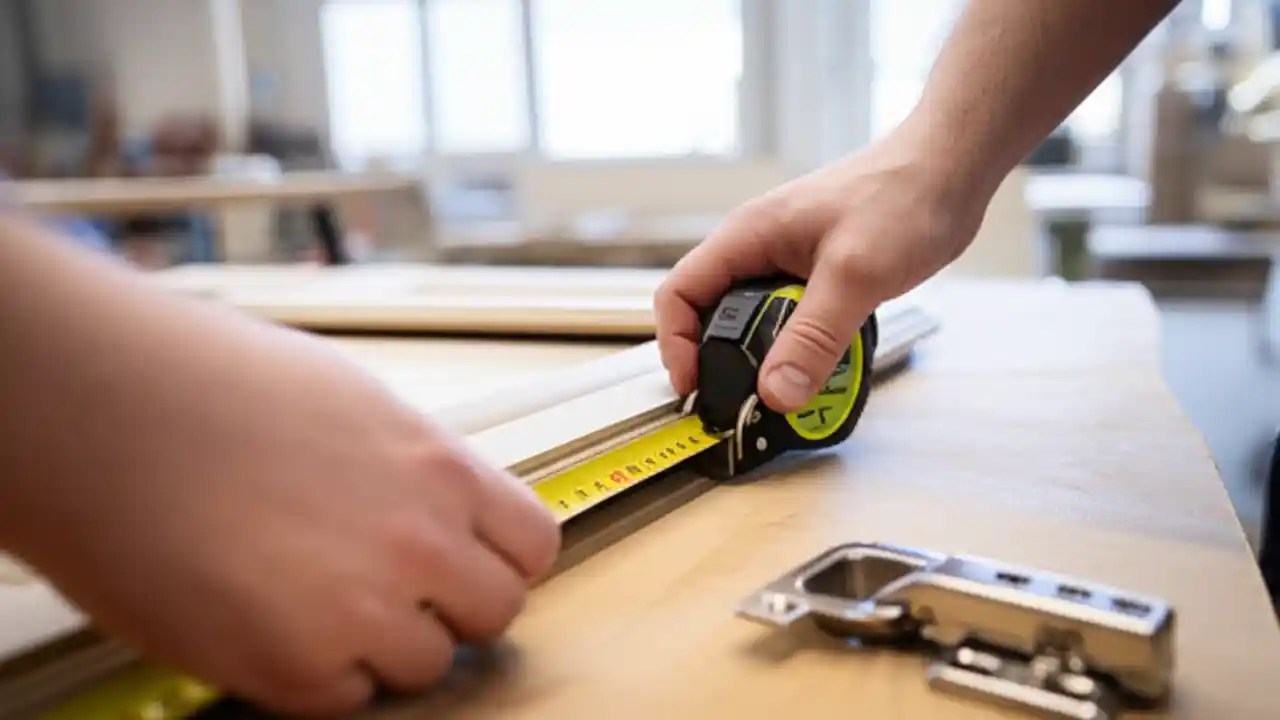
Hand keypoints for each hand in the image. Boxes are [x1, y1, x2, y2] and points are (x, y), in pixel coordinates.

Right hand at [0, 283, 559, 714]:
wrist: (100, 409)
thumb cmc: (204, 384)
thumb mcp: (353, 404)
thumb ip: (415, 468)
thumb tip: (444, 509)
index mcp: (441, 469)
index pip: (534, 545)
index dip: (501, 558)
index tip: (474, 565)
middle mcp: (418, 544)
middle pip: (494, 613)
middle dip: (453, 606)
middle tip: (398, 592)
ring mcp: (358, 611)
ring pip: (426, 665)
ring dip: (386, 644)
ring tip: (319, 601)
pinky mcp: (288, 667)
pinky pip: (346, 699)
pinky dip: (320, 674)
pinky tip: (275, 622)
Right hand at [654, 123, 997, 411]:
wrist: (952, 167)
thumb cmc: (904, 196)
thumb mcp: (854, 275)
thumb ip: (814, 338)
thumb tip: (776, 393)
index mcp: (747, 236)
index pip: (679, 293)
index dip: (676, 344)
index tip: (697, 386)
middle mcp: (759, 248)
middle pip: (714, 316)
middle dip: (728, 363)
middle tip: (752, 402)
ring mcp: (789, 260)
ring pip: (758, 323)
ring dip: (774, 358)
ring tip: (798, 387)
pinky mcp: (819, 274)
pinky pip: (795, 321)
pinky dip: (806, 348)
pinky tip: (831, 363)